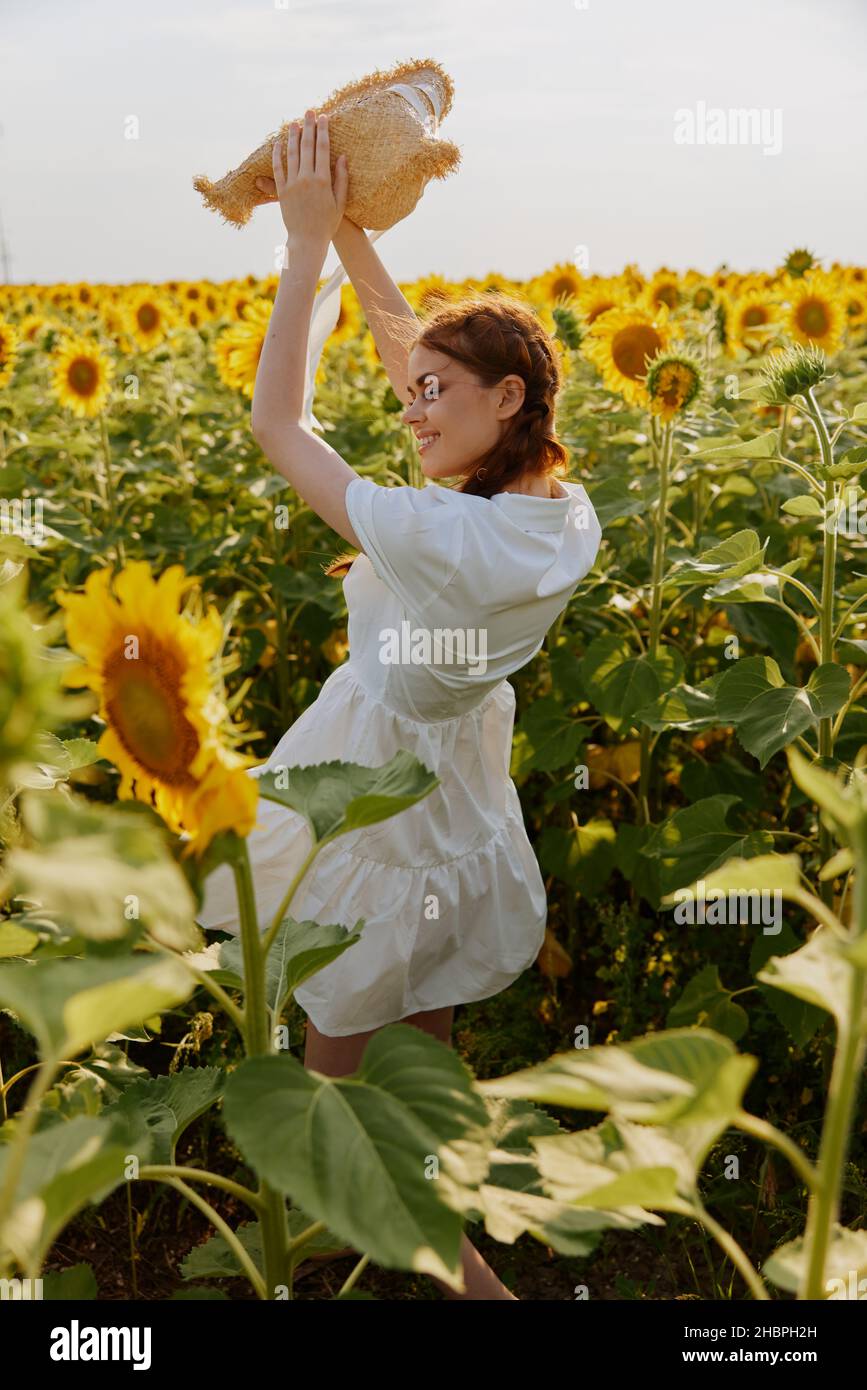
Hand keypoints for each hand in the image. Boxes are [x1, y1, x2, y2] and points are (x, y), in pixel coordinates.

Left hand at [266, 110, 347, 250]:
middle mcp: (306, 179)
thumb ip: (342, 179)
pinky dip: (278, 154)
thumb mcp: (340, 203)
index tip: (324, 117)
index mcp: (323, 180)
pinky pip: (278, 168)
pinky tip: (279, 143)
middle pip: (307, 146)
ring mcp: (292, 184)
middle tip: (309, 111)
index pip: (323, 148)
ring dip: (293, 136)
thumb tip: (342, 156)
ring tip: (294, 123)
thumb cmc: (328, 224)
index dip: (323, 130)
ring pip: (291, 153)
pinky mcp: (281, 191)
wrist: (307, 241)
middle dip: (308, 126)